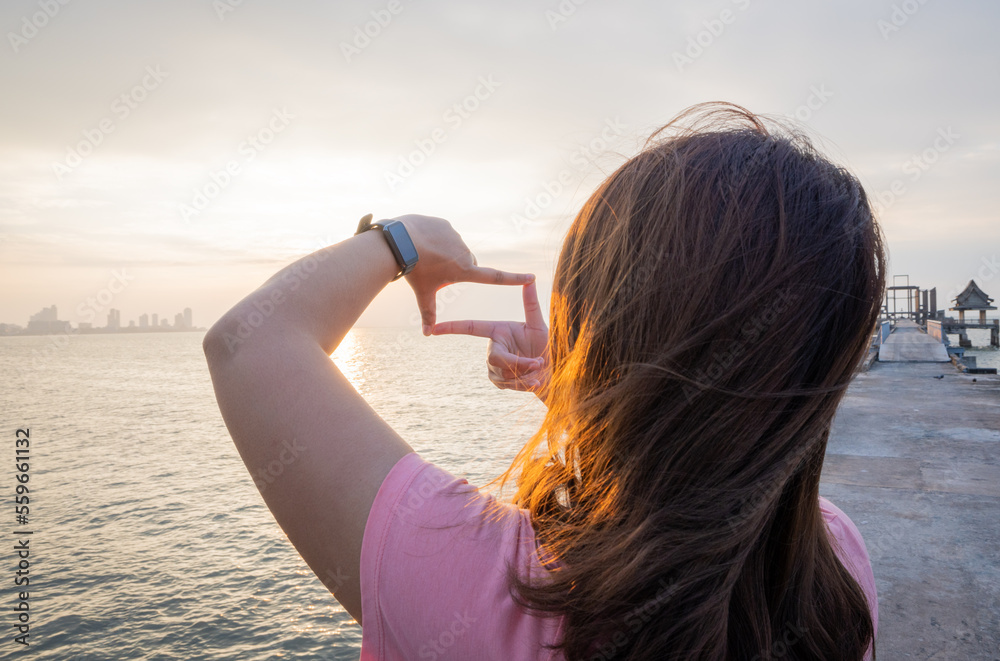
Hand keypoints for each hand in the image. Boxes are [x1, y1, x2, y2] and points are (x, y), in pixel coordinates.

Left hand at [393, 214, 533, 334]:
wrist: (400, 242)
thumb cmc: (414, 271)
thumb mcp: (423, 294)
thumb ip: (428, 313)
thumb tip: (427, 334)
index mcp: (464, 270)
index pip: (494, 277)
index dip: (513, 279)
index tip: (530, 276)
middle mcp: (465, 253)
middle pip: (468, 264)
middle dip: (458, 268)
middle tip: (436, 271)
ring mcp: (456, 237)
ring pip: (455, 248)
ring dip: (445, 253)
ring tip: (425, 255)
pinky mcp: (446, 225)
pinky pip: (444, 234)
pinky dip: (436, 239)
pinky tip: (422, 242)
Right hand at [433, 281, 550, 401]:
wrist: (554, 371)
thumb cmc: (547, 345)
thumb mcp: (540, 325)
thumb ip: (531, 304)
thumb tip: (530, 279)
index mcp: (498, 330)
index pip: (471, 327)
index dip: (452, 328)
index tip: (433, 328)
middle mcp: (492, 347)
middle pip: (494, 358)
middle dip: (518, 363)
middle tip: (538, 363)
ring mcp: (493, 366)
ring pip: (502, 373)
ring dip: (524, 373)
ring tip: (538, 370)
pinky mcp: (498, 381)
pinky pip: (507, 384)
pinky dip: (524, 384)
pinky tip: (535, 380)